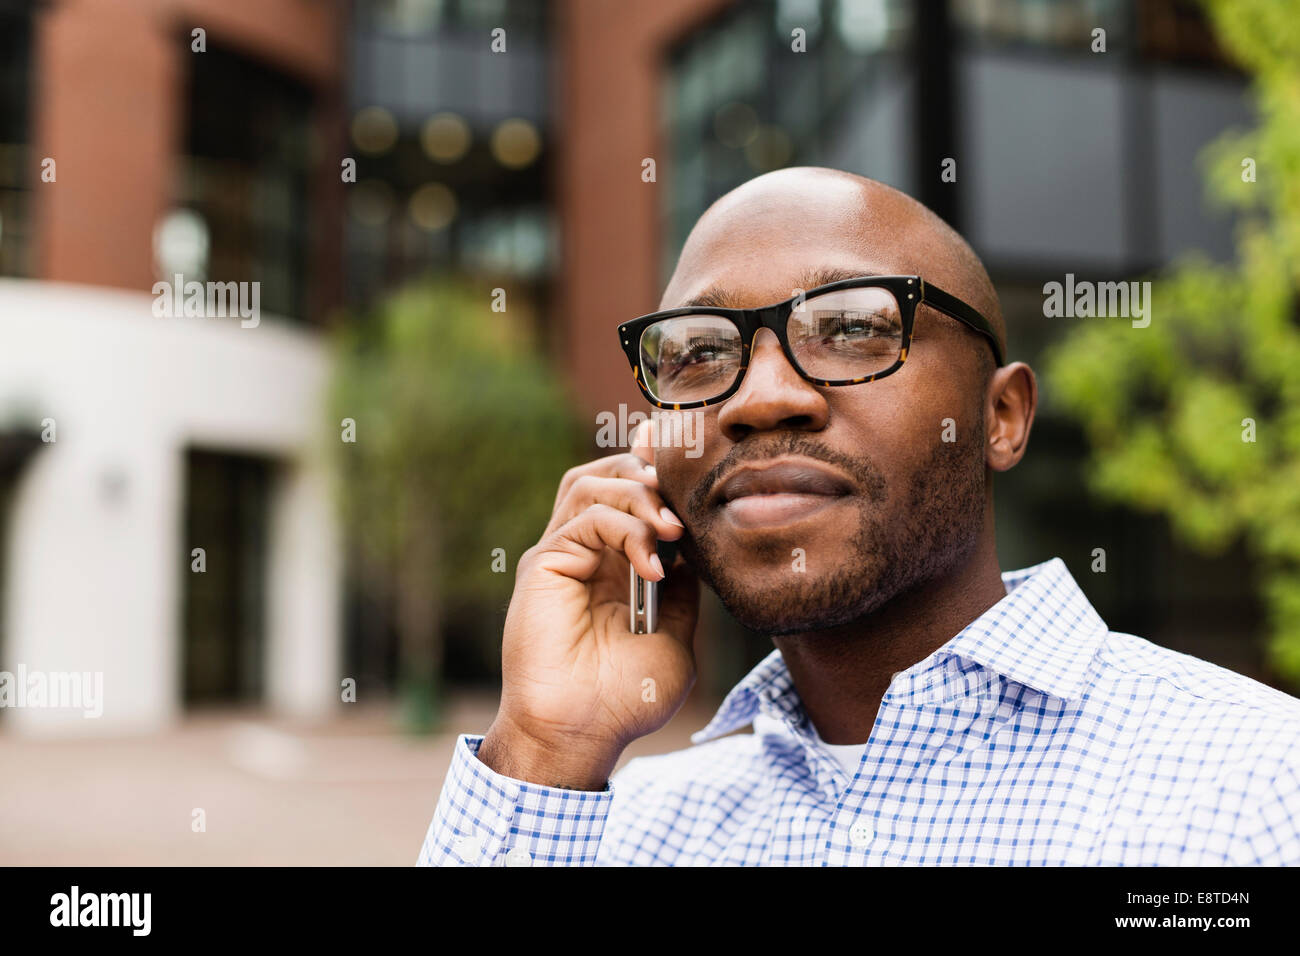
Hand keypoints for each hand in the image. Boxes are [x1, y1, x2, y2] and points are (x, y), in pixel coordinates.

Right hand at [480, 424, 699, 789]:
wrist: (581, 733)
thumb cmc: (623, 699)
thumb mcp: (675, 638)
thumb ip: (683, 591)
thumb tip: (694, 551)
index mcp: (611, 564)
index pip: (628, 494)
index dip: (654, 468)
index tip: (685, 454)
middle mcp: (583, 552)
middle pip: (605, 473)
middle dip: (647, 471)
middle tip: (683, 500)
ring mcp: (561, 555)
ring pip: (590, 484)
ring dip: (638, 496)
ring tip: (671, 530)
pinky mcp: (543, 564)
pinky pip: (584, 519)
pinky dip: (625, 529)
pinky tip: (653, 565)